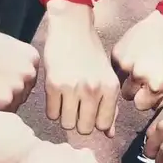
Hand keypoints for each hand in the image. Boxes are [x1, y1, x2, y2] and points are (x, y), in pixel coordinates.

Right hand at [0, 19, 38, 110]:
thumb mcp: (8, 46)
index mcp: (32, 57)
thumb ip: (18, 62)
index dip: (12, 82)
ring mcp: (18, 86)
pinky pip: (1, 112)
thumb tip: (17, 77)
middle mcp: (30, 72)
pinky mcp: (5, 99)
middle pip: (23, 93)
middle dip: (8, 92)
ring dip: (0, 102)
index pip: (28, 79)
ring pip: (14, 104)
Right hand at [44, 1, 118, 135]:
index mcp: (110, 88)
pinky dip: (53, 110)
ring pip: (67, 124)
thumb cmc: (91, 52)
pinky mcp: (53, 85)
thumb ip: (110, 106)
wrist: (71, 28)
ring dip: (65, 117)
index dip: (95, 122)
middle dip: (79, 122)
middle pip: (84, 129)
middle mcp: (93, 89)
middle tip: (76, 108)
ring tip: (66, 102)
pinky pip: (51, 114)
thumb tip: (110, 134)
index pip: (103, 125)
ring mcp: (72, 88)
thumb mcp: (107, 77)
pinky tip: (57, 97)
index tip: (90, 113)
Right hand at [112, 11, 162, 110]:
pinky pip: (115, 68)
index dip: (146, 99)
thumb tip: (151, 107)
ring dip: (127, 78)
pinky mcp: (117, 52)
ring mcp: (125, 63)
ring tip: (139, 66)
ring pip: (119, 83)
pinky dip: (122, 65)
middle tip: (145, 77)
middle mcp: (138, 75)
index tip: (150, 90)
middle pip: (128, 96)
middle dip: (136, 90)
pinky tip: (134, 57)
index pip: (141, 105)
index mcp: (156, 85)